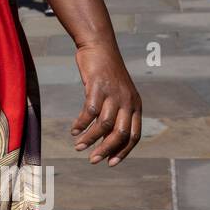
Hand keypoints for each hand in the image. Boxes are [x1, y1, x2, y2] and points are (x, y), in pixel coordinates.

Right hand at [71, 43, 141, 166]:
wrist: (99, 47)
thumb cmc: (105, 73)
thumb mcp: (116, 94)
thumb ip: (114, 112)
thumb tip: (105, 136)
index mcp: (136, 105)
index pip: (134, 135)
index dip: (123, 151)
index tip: (111, 163)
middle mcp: (128, 101)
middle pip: (120, 134)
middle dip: (106, 150)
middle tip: (93, 160)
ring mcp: (113, 94)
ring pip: (104, 125)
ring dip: (90, 139)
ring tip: (79, 147)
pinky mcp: (98, 87)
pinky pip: (89, 112)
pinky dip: (81, 124)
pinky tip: (74, 130)